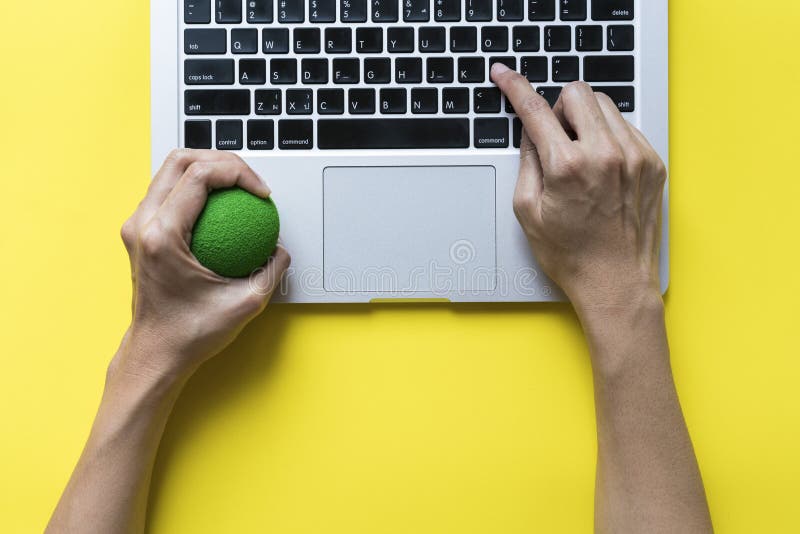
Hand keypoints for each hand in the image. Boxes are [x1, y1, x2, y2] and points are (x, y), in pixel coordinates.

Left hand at [113, 149, 290, 381]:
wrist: (157, 353)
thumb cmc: (189, 333)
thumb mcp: (246, 303)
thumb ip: (272, 269)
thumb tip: (279, 248)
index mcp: (162, 235)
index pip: (200, 175)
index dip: (239, 172)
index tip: (261, 193)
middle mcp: (142, 225)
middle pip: (180, 160)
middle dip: (222, 160)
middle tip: (251, 181)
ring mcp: (137, 227)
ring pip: (171, 171)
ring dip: (208, 170)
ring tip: (238, 188)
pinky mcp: (141, 233)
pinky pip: (169, 193)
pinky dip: (197, 189)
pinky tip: (222, 207)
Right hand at [491, 64, 666, 309]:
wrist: (616, 282)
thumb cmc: (572, 255)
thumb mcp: (528, 211)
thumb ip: (527, 162)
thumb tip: (531, 131)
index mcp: (568, 167)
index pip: (535, 110)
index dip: (515, 87)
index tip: (505, 75)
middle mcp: (605, 155)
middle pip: (578, 93)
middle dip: (559, 106)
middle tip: (555, 135)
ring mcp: (635, 157)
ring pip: (606, 105)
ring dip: (586, 120)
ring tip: (580, 156)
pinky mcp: (652, 164)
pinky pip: (627, 128)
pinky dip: (609, 137)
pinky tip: (602, 168)